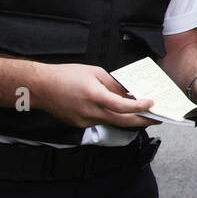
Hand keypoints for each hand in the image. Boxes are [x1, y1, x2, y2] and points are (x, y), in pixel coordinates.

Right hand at [29, 63, 157, 128]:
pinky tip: (116, 110)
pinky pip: (101, 121)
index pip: (122, 106)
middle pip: (122, 121)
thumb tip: (129, 93)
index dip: (139, 107)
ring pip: (112, 122)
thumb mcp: (94, 72)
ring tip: (140, 112)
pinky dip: (111, 116)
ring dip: (127, 118)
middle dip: (142, 121)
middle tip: (156, 118)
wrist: (40, 87)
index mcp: (94, 96)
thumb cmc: (65, 75)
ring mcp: (84, 121)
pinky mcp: (80, 125)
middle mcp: (90, 112)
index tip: (151, 104)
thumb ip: (113, 84)